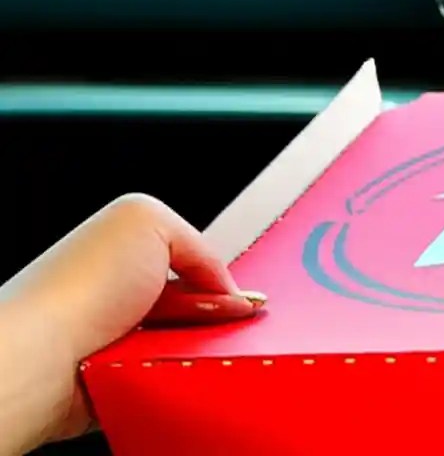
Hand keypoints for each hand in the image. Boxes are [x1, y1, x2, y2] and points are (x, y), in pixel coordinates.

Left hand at [0, 194, 263, 454]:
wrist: (42, 356)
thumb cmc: (77, 287)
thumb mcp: (151, 223)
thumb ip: (200, 248)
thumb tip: (226, 289)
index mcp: (122, 248)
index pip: (193, 261)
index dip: (222, 276)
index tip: (245, 294)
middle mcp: (120, 291)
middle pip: (197, 304)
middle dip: (217, 312)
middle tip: (227, 316)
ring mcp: (122, 335)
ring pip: (191, 341)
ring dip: (201, 342)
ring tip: (191, 339)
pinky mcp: (125, 375)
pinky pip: (173, 372)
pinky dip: (182, 370)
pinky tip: (174, 362)